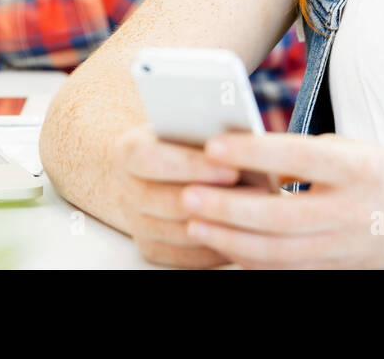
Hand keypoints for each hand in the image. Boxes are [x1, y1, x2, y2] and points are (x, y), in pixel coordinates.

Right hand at [110, 124, 247, 267]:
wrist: (154, 168)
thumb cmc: (180, 141)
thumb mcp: (186, 126)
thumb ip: (206, 132)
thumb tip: (243, 143)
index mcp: (128, 152)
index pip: (151, 160)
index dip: (191, 166)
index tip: (231, 168)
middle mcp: (125, 190)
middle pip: (166, 201)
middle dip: (214, 201)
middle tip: (257, 197)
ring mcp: (135, 223)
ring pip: (177, 234)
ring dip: (220, 227)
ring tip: (258, 216)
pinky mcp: (151, 248)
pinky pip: (183, 257)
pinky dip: (214, 249)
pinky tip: (242, 236)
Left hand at [179, 133, 383, 268]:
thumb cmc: (379, 171)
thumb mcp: (348, 148)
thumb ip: (301, 154)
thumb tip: (243, 157)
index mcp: (355, 167)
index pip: (297, 156)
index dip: (252, 152)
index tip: (212, 145)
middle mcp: (351, 211)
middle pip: (279, 215)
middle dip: (227, 208)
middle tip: (189, 196)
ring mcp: (346, 248)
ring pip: (278, 253)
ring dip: (230, 241)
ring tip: (195, 225)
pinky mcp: (339, 272)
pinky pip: (288, 272)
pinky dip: (252, 261)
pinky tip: (225, 248)